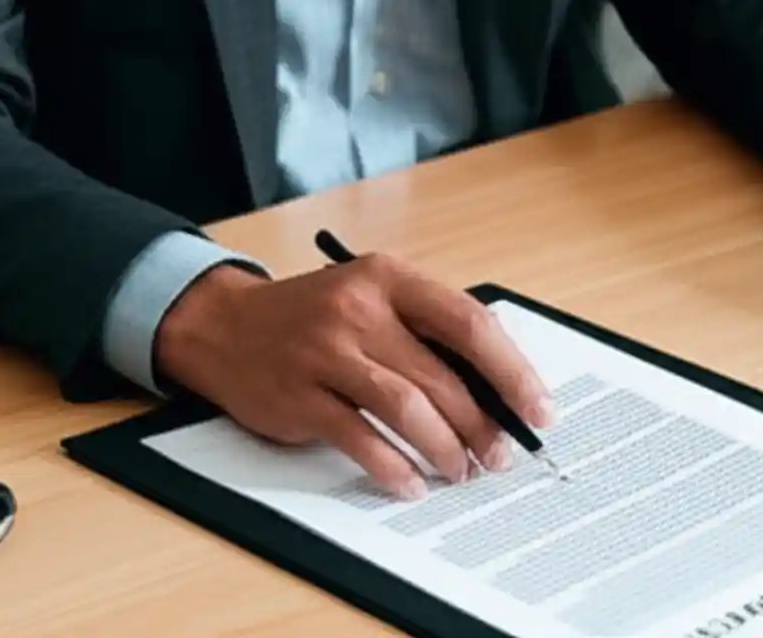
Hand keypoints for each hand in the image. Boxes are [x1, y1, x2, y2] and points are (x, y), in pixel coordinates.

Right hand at [155, 256, 553, 499]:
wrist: (224, 325)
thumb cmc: (314, 317)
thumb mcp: (372, 300)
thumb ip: (426, 333)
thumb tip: (495, 392)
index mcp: (389, 279)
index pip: (468, 322)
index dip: (511, 371)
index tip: (538, 408)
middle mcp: (359, 310)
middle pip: (441, 374)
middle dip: (481, 424)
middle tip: (500, 454)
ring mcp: (325, 352)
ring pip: (406, 407)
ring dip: (444, 447)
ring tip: (460, 470)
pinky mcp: (299, 396)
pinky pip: (359, 437)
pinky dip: (391, 466)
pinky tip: (409, 481)